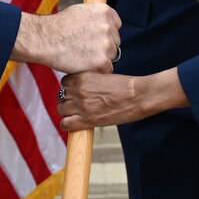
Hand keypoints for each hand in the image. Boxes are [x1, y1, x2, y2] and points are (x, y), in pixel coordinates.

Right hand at [12, 4, 120, 74]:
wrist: (45, 39)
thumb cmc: (58, 26)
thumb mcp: (80, 11)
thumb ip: (96, 18)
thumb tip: (104, 24)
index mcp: (105, 11)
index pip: (116, 25)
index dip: (106, 34)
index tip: (95, 38)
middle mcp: (108, 26)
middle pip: (114, 41)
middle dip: (104, 46)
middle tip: (86, 49)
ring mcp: (106, 44)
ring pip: (111, 56)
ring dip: (101, 58)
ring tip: (83, 57)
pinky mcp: (102, 61)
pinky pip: (107, 69)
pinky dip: (97, 70)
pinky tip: (84, 65)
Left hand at [58, 68, 187, 129]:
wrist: (137, 96)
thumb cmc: (125, 86)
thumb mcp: (103, 75)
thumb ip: (89, 80)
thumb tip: (81, 87)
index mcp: (83, 76)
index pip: (64, 81)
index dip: (70, 87)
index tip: (76, 91)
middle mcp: (79, 90)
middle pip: (61, 95)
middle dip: (68, 99)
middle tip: (78, 103)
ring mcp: (81, 105)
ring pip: (61, 109)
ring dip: (68, 111)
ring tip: (78, 113)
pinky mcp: (86, 120)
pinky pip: (65, 124)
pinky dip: (69, 124)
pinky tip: (77, 122)